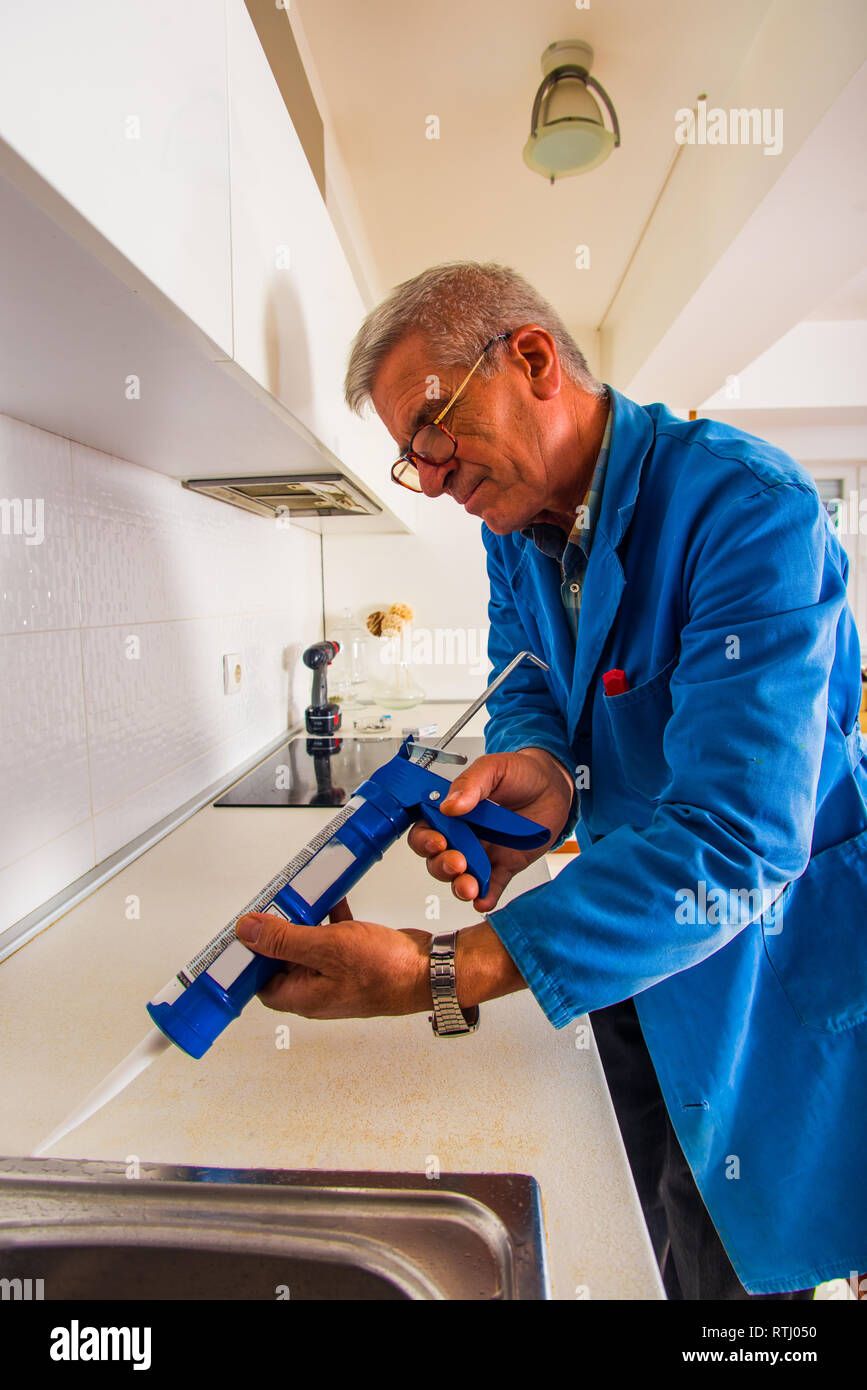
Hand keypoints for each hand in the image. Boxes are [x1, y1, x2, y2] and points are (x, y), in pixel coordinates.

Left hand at [235, 898, 431, 1018]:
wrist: (431, 970)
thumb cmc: (387, 970)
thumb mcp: (328, 948)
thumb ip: (285, 940)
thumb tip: (248, 932)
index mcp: (304, 996)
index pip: (260, 983)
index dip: (248, 959)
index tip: (244, 933)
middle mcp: (318, 989)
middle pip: (282, 962)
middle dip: (275, 934)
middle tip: (271, 908)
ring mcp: (338, 976)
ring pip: (308, 948)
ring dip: (301, 923)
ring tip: (297, 899)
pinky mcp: (355, 962)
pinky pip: (332, 939)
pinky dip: (328, 919)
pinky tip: (330, 900)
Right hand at [407, 747, 572, 911]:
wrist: (554, 785)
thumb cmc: (521, 773)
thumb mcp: (493, 768)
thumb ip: (471, 784)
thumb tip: (451, 805)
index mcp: (453, 811)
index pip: (426, 829)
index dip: (425, 839)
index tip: (438, 841)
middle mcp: (464, 834)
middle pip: (438, 858)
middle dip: (442, 865)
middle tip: (456, 862)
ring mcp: (483, 853)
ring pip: (460, 876)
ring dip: (460, 885)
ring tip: (469, 886)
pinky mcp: (504, 866)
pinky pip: (492, 887)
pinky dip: (486, 898)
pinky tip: (484, 900)